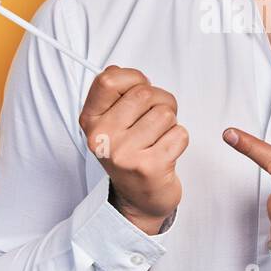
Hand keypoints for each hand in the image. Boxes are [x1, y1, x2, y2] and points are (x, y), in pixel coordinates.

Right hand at [79, 65, 187, 233]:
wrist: (139, 198)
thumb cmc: (130, 153)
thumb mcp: (111, 122)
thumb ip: (115, 95)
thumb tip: (124, 72)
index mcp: (90, 121)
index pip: (108, 79)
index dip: (133, 78)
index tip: (140, 90)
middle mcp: (103, 137)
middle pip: (144, 93)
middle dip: (160, 101)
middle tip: (155, 121)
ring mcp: (124, 154)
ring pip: (165, 113)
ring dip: (170, 123)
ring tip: (159, 139)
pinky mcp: (149, 167)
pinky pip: (179, 134)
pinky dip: (179, 140)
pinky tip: (166, 153)